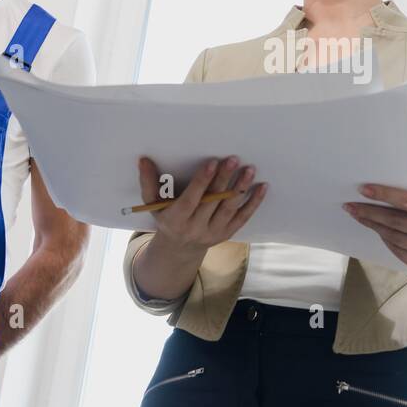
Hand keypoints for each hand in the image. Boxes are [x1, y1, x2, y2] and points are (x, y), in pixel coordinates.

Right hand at [137, 155, 265, 255]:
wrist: (179, 247)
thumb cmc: (166, 217)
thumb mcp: (153, 203)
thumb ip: (148, 182)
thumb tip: (144, 159)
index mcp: (176, 219)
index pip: (191, 200)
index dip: (202, 181)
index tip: (212, 162)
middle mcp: (195, 227)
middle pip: (213, 201)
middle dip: (224, 179)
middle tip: (234, 159)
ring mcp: (213, 232)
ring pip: (230, 208)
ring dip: (241, 188)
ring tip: (249, 169)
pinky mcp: (227, 233)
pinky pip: (243, 217)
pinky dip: (254, 203)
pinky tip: (262, 187)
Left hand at [343, 183, 406, 275]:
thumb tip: (375, 194)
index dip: (385, 195)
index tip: (363, 189)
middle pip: (397, 221)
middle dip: (371, 212)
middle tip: (351, 205)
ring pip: (394, 237)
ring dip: (373, 225)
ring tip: (358, 216)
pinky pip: (397, 251)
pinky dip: (384, 239)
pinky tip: (374, 229)